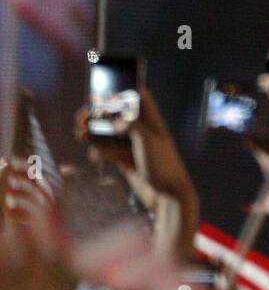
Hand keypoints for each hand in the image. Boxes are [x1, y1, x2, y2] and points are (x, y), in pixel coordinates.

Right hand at [75, 88, 198, 258]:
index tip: (104, 93)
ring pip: (110, 133)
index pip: (139, 96)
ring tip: (79, 132)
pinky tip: (94, 153)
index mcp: (152, 120)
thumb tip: (115, 122)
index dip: (122, 92)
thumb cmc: (163, 166)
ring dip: (95, 132)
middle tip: (82, 118)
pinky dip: (100, 149)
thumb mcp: (148, 140)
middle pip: (117, 114)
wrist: (168, 197)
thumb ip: (131, 125)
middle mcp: (142, 130)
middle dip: (99, 114)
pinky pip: (110, 150)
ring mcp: (133, 146)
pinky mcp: (127, 161)